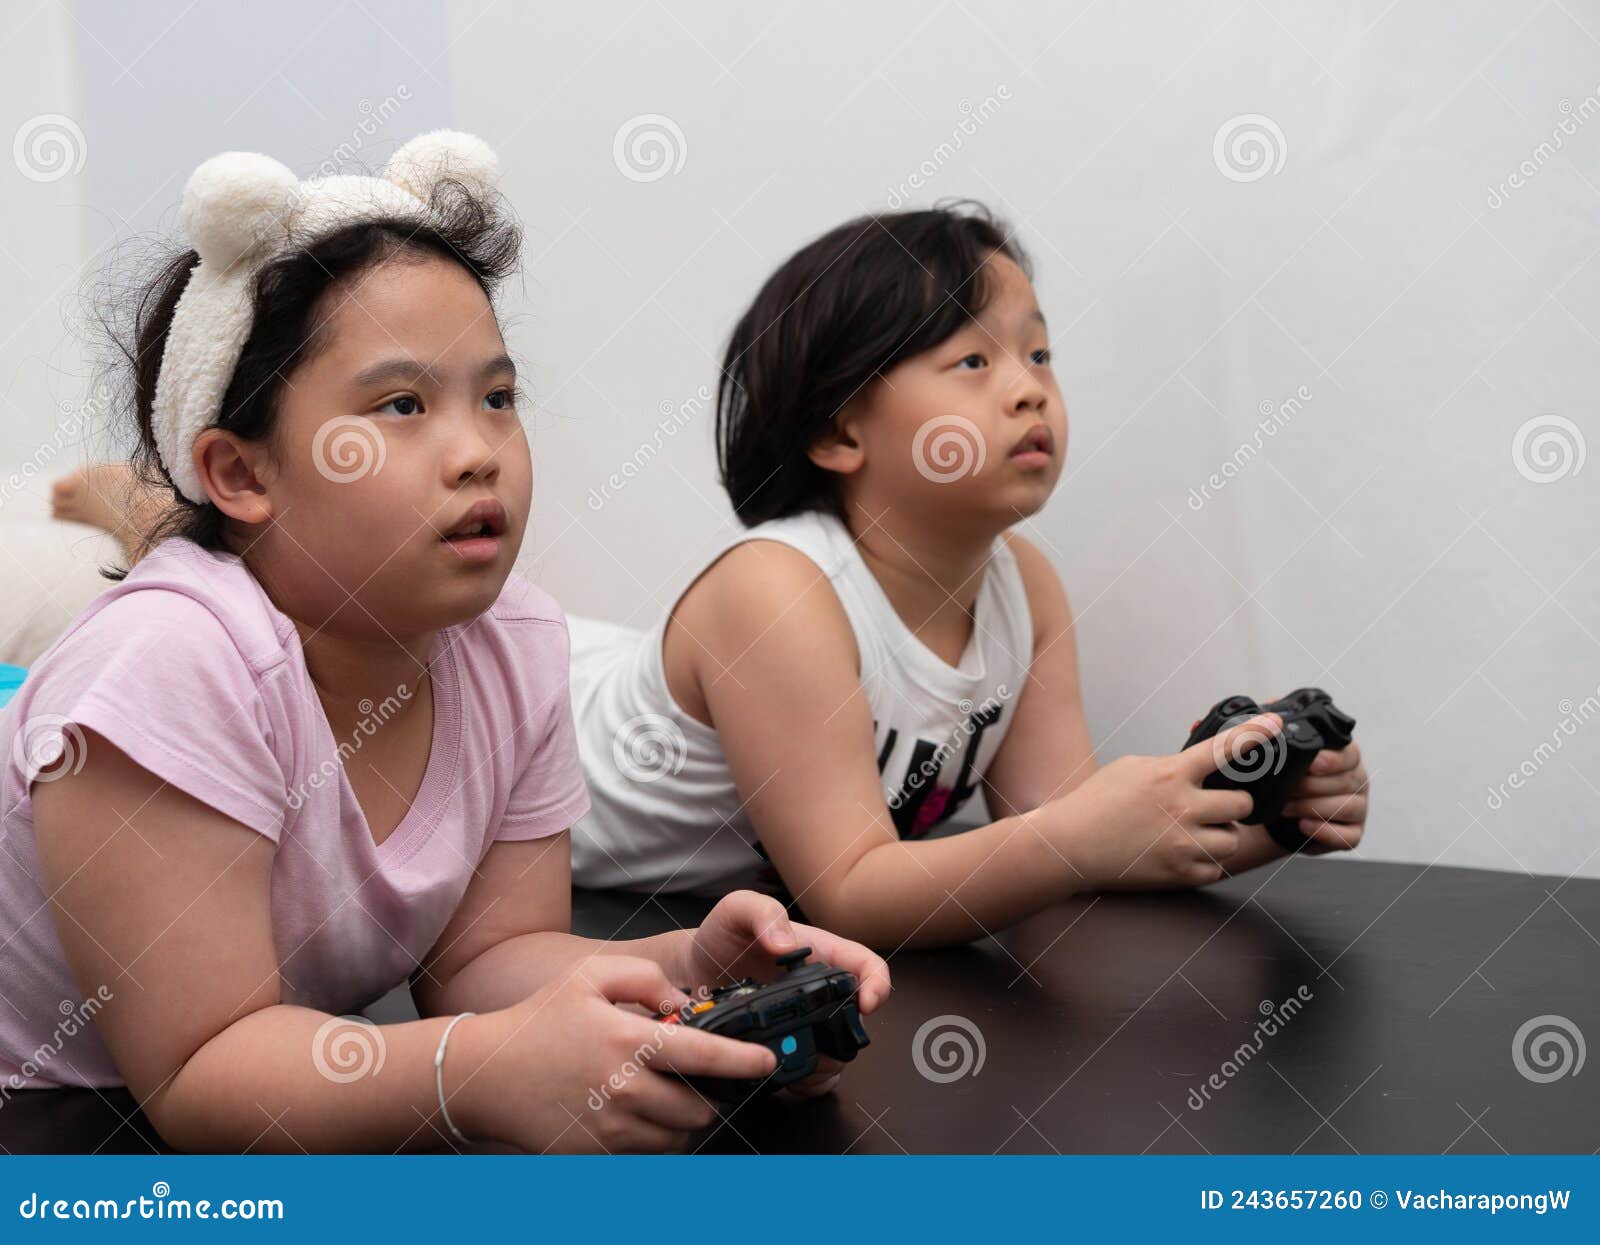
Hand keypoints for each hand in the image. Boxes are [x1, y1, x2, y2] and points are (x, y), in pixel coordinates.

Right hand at [451, 954, 777, 1152]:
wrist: (486, 1075)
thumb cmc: (539, 1021)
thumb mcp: (589, 976)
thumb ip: (646, 978)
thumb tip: (684, 1001)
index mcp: (627, 1041)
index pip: (703, 1054)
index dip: (744, 1060)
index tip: (767, 1062)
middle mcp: (624, 1090)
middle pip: (698, 1107)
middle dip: (709, 1093)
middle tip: (700, 1077)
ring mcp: (611, 1128)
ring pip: (678, 1135)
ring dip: (684, 1117)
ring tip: (666, 1092)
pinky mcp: (599, 1154)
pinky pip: (649, 1152)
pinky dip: (657, 1135)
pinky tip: (639, 1110)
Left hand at [680, 890, 891, 1097]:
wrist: (690, 973)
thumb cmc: (720, 938)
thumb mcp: (737, 910)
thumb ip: (763, 914)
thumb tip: (787, 944)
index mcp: (820, 955)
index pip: (867, 967)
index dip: (877, 985)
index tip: (866, 1003)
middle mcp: (820, 993)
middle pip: (855, 1021)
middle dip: (842, 1038)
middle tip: (811, 1041)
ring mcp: (807, 1025)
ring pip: (837, 1055)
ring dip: (822, 1064)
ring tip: (788, 1060)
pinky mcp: (788, 1052)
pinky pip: (813, 1078)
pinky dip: (804, 1084)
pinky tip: (780, 1076)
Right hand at [1054, 712, 1282, 890]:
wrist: (1071, 845)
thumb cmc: (1096, 803)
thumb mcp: (1132, 768)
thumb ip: (1171, 767)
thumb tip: (1200, 771)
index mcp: (1170, 775)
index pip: (1222, 749)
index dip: (1254, 734)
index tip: (1275, 725)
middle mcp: (1182, 808)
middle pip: (1241, 804)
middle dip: (1231, 805)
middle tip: (1212, 807)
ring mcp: (1184, 843)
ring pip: (1233, 839)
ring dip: (1221, 834)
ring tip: (1195, 833)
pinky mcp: (1181, 872)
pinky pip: (1215, 867)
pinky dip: (1204, 861)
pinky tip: (1182, 853)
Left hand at [1278, 739, 1368, 853]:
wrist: (1280, 814)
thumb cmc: (1286, 779)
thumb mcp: (1283, 753)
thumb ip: (1282, 731)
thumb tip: (1271, 713)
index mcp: (1345, 758)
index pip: (1350, 754)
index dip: (1334, 759)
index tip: (1314, 761)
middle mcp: (1356, 781)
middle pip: (1347, 781)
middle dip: (1314, 785)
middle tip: (1288, 788)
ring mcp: (1358, 808)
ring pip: (1347, 807)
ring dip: (1313, 807)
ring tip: (1286, 807)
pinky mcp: (1352, 834)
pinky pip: (1347, 836)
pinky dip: (1325, 831)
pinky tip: (1304, 826)